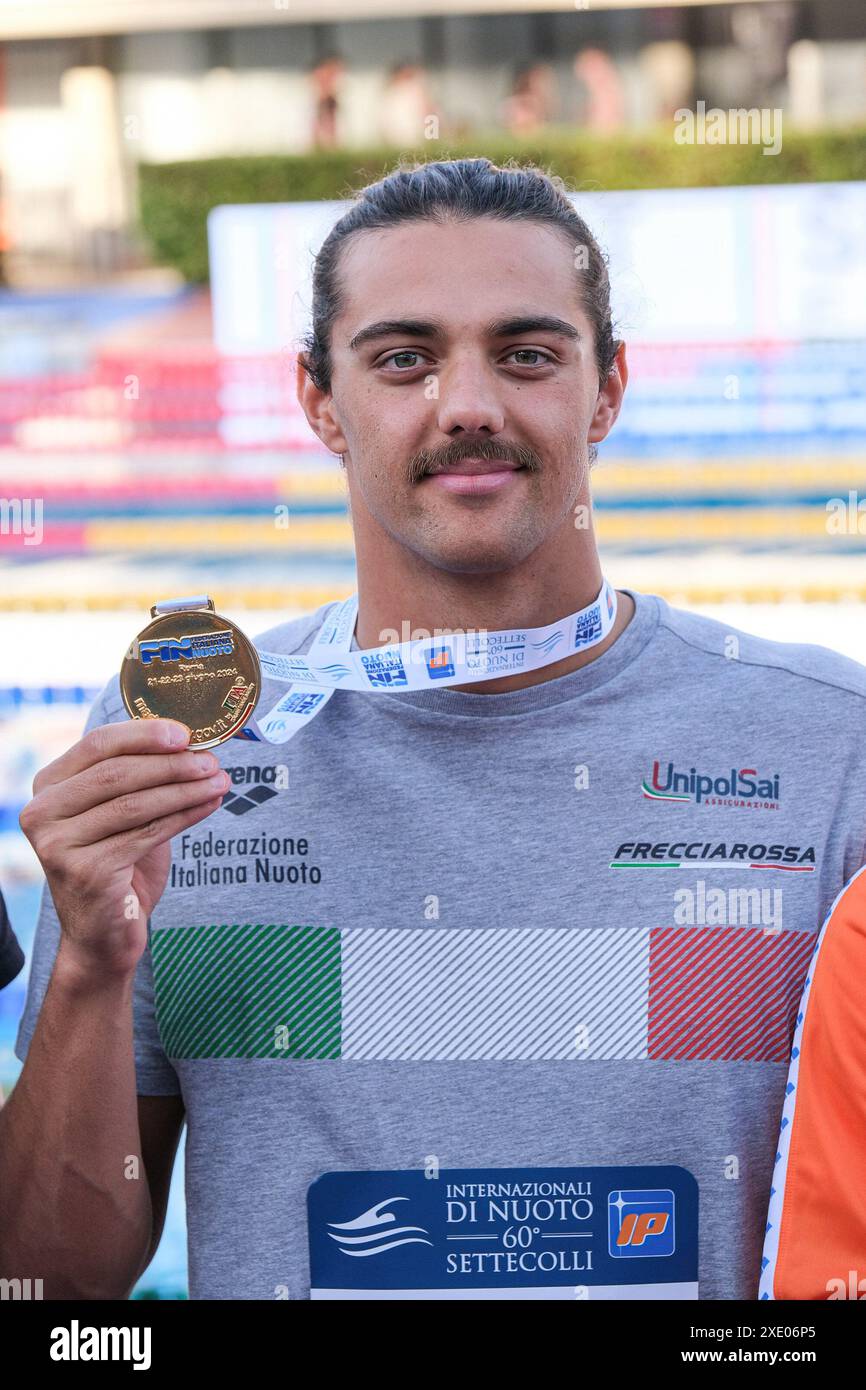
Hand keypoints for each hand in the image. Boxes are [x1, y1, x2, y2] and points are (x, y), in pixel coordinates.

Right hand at [18, 719, 228, 977]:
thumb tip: (190, 741)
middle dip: (171, 764)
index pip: (96, 744)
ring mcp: (58, 845)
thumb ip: (140, 777)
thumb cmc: (117, 865)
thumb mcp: (121, 813)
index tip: (186, 732)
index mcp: (48, 787)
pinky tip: (209, 805)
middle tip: (212, 761)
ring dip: (184, 789)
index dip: (143, 734)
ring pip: (135, 804)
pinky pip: (146, 833)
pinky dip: (184, 816)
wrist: (103, 934)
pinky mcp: (85, 872)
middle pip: (117, 773)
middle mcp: (42, 813)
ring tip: (219, 781)